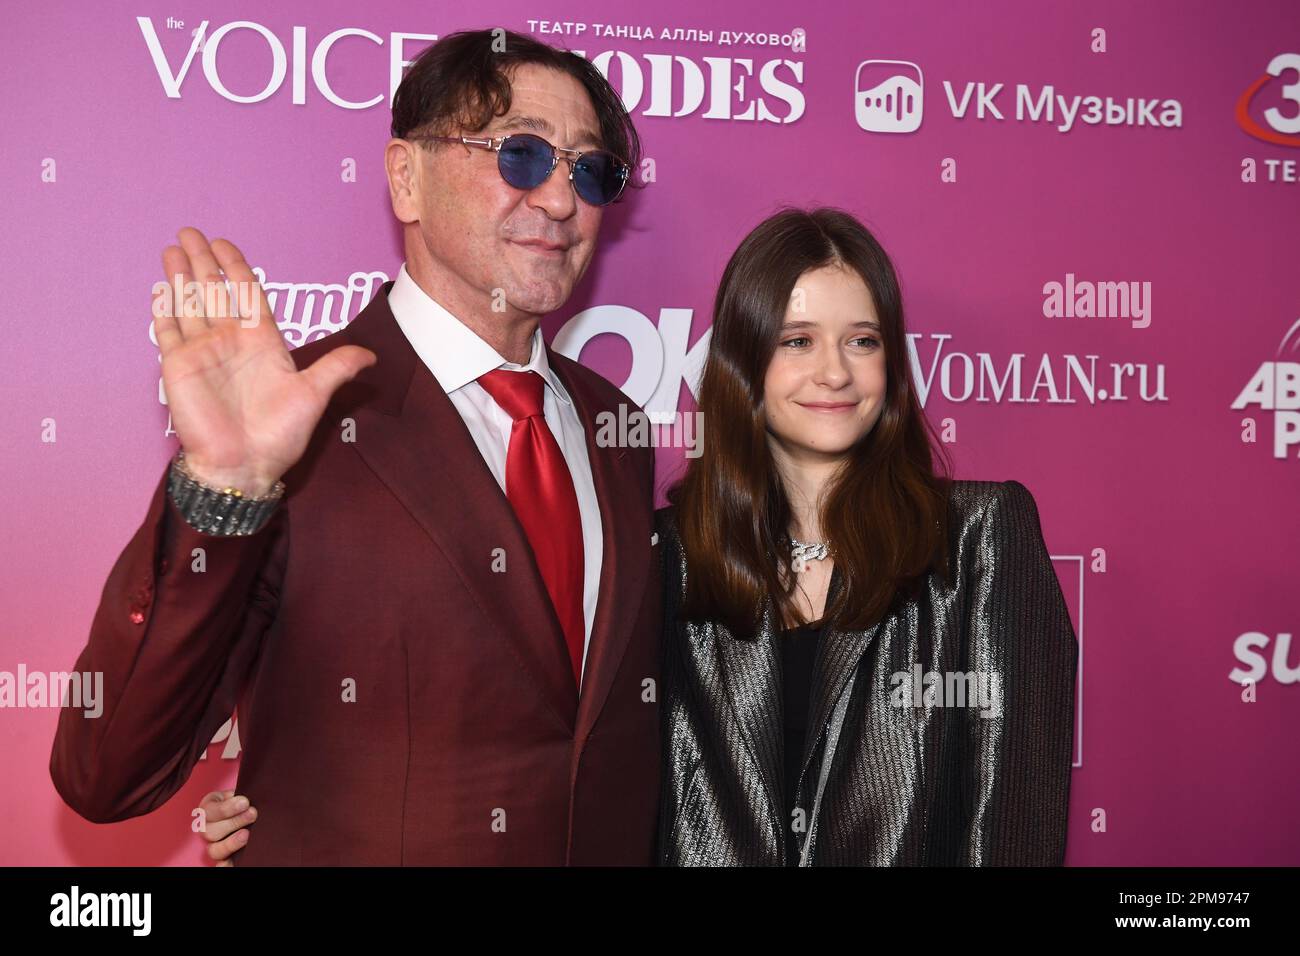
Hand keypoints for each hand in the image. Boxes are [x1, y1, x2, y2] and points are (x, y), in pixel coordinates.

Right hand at [155, 227, 376, 494]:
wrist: (245, 465)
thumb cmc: (279, 435)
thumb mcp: (314, 395)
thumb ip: (337, 368)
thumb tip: (372, 355)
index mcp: (263, 342)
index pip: (248, 294)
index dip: (237, 268)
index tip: (226, 243)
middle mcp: (231, 342)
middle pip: (214, 291)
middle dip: (203, 261)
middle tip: (190, 230)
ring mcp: (203, 352)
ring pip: (189, 304)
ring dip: (181, 276)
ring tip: (172, 247)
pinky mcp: (179, 367)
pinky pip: (169, 331)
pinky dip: (164, 310)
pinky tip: (160, 289)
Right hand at [197, 789, 257, 865]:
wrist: (250, 811)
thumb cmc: (244, 802)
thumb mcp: (240, 794)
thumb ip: (240, 797)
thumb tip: (247, 801)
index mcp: (208, 809)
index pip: (209, 812)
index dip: (226, 808)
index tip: (245, 802)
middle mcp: (207, 829)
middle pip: (210, 832)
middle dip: (234, 822)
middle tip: (252, 814)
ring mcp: (214, 844)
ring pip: (214, 850)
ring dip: (231, 843)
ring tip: (247, 835)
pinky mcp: (223, 857)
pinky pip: (220, 865)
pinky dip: (226, 865)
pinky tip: (235, 861)